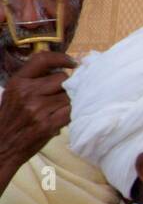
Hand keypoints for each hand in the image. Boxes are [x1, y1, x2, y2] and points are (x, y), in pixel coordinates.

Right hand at [0, 51, 73, 184]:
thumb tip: (63, 70)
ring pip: (69, 95)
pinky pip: (71, 112)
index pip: (42, 60)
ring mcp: (38, 108)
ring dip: (71, 101)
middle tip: (63, 95)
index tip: (73, 62)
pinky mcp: (48, 124)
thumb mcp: (15, 94)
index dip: (61, 58)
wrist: (2, 145)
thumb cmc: (12, 118)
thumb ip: (34, 81)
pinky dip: (73, 113)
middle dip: (67, 86)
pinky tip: (66, 116)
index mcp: (18, 82)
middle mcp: (27, 92)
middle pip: (62, 78)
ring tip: (63, 107)